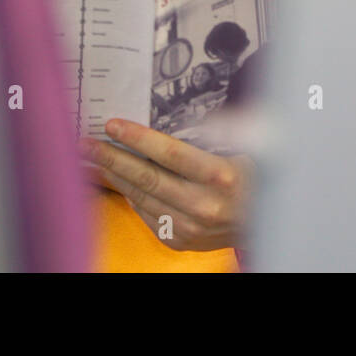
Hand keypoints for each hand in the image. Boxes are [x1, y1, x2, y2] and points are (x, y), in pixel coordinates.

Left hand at [80, 118, 253, 251]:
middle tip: (87, 143)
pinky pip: (147, 214)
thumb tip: (186, 114)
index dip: (138, 138)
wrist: (269, 224)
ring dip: (115, 176)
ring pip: (142, 197)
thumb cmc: (257, 178)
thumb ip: (225, 128)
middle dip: (113, 157)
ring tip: (95, 159)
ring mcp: (190, 228)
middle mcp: (204, 206)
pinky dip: (131, 196)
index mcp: (221, 177)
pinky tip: (120, 180)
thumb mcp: (251, 147)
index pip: (170, 153)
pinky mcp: (181, 241)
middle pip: (148, 177)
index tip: (113, 125)